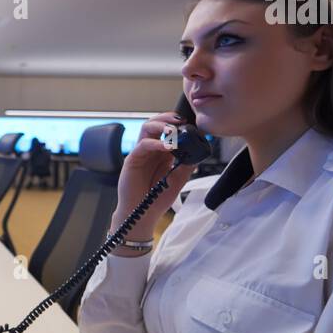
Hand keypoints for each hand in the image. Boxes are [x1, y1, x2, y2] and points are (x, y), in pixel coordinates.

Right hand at [111, 110, 197, 237]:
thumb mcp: (179, 179)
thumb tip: (200, 150)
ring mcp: (141, 153)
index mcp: (162, 152)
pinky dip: (155, 143)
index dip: (178, 124)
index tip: (191, 124)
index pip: (168, 130)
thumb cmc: (156, 199)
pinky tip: (167, 147)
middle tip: (181, 120)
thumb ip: (187, 164)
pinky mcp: (132, 160)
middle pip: (156, 124)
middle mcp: (151, 150)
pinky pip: (142, 145)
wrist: (142, 214)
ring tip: (173, 129)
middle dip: (168, 118)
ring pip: (146, 128)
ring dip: (160, 125)